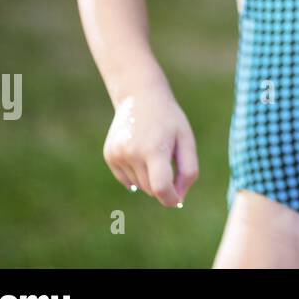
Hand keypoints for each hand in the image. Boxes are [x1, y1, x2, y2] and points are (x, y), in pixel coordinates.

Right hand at [103, 83, 198, 207]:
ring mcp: (118, 155)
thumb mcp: (186, 140)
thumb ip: (188, 171)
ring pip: (139, 185)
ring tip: (154, 150)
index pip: (160, 188)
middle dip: (163, 184)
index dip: (171, 198)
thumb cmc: (169, 120)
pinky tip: (141, 153)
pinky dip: (137, 174)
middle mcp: (132, 154)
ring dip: (150, 177)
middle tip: (170, 161)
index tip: (178, 200)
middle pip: (151, 189)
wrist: (140, 97)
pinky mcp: (109, 156)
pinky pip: (126, 179)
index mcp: (154, 149)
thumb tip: (178, 199)